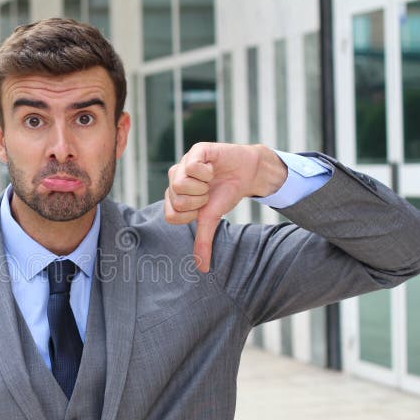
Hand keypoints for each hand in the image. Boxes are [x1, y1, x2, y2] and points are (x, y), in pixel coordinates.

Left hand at [163, 143, 286, 272]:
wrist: (248, 173)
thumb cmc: (226, 194)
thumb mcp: (213, 219)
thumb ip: (203, 240)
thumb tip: (202, 269)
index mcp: (174, 196)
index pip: (171, 215)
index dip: (191, 215)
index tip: (203, 207)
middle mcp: (174, 180)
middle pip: (177, 200)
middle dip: (199, 201)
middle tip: (208, 192)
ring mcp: (183, 164)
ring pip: (180, 184)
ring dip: (202, 186)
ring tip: (210, 180)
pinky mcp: (195, 151)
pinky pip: (191, 166)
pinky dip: (207, 172)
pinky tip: (212, 168)